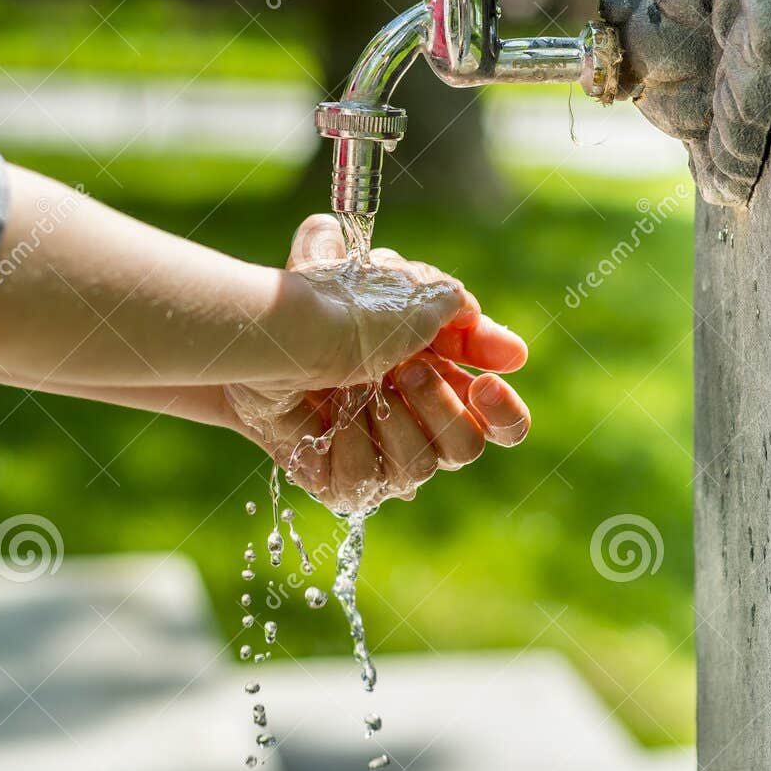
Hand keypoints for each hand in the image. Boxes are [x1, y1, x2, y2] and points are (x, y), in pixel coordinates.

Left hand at [226, 216, 529, 512]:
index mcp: (441, 381)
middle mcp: (415, 424)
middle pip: (467, 447)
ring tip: (357, 383)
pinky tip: (324, 416)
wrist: (262, 332)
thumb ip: (458, 312)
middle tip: (404, 371)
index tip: (489, 382)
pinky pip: (367, 480)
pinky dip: (345, 439)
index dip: (504, 409)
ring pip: (422, 467)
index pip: (497, 418)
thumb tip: (508, 348)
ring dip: (391, 419)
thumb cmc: (329, 301)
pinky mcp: (342, 482)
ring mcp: (379, 457)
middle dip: (439, 406)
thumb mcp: (402, 288)